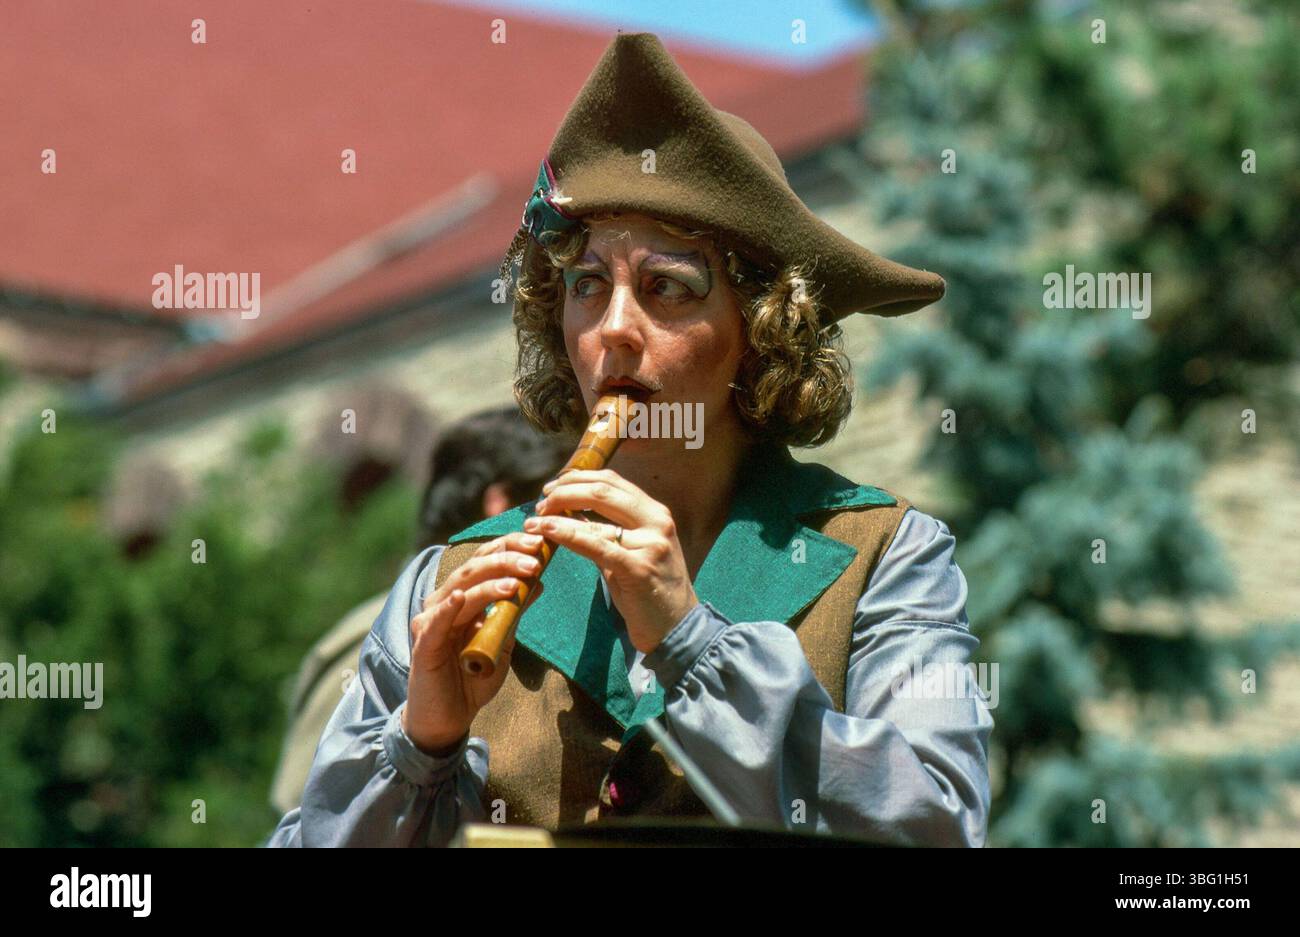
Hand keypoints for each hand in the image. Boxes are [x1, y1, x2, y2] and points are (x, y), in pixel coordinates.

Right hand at [402, 531, 546, 754]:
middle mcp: (443, 603)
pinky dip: (449, 607)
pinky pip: (437, 622)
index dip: (509, 547)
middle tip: (534, 557)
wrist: (448, 720)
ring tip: (517, 581)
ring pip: (460, 590)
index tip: (540, 543)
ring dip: (490, 582)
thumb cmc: (471, 679)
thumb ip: (514, 612)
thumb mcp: (501, 642)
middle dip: (505, 558)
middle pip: (473, 568)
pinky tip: (462, 596)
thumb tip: (539, 581)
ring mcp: (431, 623)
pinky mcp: (424, 646)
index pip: (484, 561)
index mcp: (462, 598)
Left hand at [526, 468, 698, 654]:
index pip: (611, 480)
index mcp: (655, 512)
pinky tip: (547, 531)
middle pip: (602, 491)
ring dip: (557, 516)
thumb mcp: (633, 551)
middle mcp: (656, 522)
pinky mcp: (639, 569)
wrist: (678, 627)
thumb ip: (607, 531)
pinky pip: (596, 546)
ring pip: (596, 520)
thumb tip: (571, 513)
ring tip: (534, 521)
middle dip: (564, 491)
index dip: (577, 478)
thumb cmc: (650, 590)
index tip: (551, 488)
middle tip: (540, 503)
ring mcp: (650, 544)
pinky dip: (567, 534)